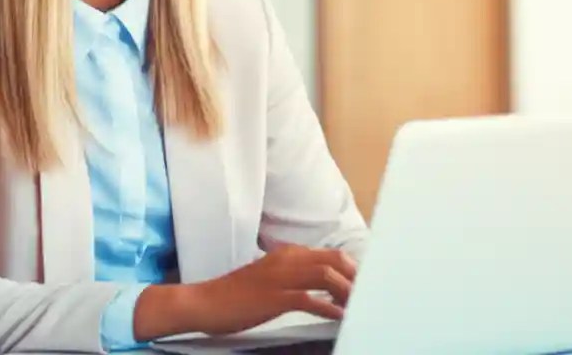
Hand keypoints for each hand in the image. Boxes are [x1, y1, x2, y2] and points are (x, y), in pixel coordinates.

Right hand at [184, 244, 357, 334]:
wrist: (204, 302)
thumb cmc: (236, 294)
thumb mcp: (269, 277)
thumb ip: (293, 275)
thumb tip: (321, 285)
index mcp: (287, 254)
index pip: (330, 255)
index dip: (352, 268)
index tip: (363, 283)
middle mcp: (287, 259)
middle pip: (335, 260)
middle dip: (356, 276)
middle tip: (367, 295)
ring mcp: (281, 277)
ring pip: (327, 276)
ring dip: (347, 291)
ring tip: (356, 306)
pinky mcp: (275, 297)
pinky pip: (311, 299)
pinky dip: (329, 307)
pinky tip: (337, 316)